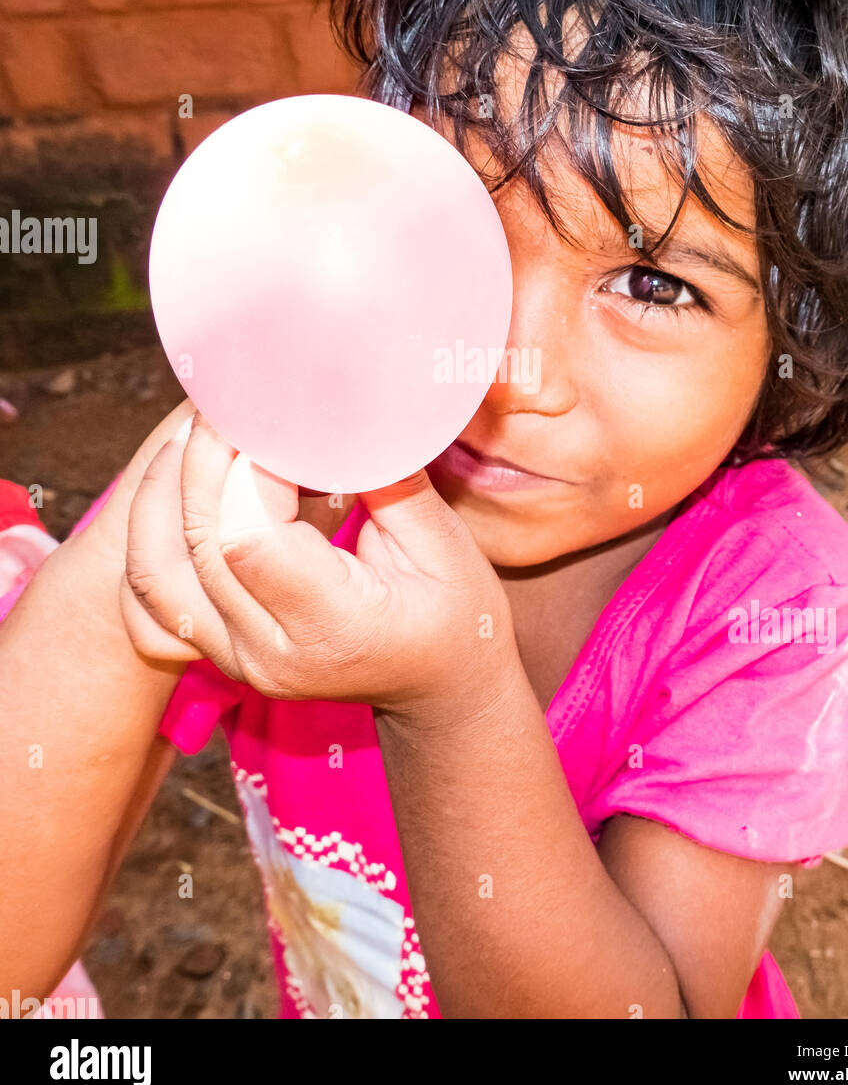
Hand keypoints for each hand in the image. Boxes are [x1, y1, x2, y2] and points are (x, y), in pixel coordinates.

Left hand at [119, 409, 517, 722]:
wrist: (440, 686)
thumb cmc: (457, 613)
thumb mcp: (443, 542)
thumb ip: (384, 473)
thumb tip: (337, 398)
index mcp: (334, 631)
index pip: (248, 540)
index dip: (247, 468)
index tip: (275, 418)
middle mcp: (270, 653)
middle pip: (199, 544)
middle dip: (204, 460)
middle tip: (231, 404)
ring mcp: (236, 658)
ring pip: (154, 571)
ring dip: (162, 493)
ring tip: (199, 439)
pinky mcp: (219, 648)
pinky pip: (153, 593)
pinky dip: (153, 533)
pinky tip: (180, 490)